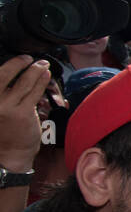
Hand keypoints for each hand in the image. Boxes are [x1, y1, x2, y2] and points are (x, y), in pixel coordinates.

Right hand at [0, 55, 50, 171]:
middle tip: (28, 58)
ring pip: (23, 82)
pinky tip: (45, 76)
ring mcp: (7, 107)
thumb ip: (4, 93)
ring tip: (42, 65)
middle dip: (18, 63)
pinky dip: (41, 81)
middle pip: (4, 74)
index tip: (18, 58)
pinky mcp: (22, 113)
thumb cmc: (3, 130)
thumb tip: (15, 76)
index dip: (8, 65)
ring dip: (35, 70)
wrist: (9, 153)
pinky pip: (34, 92)